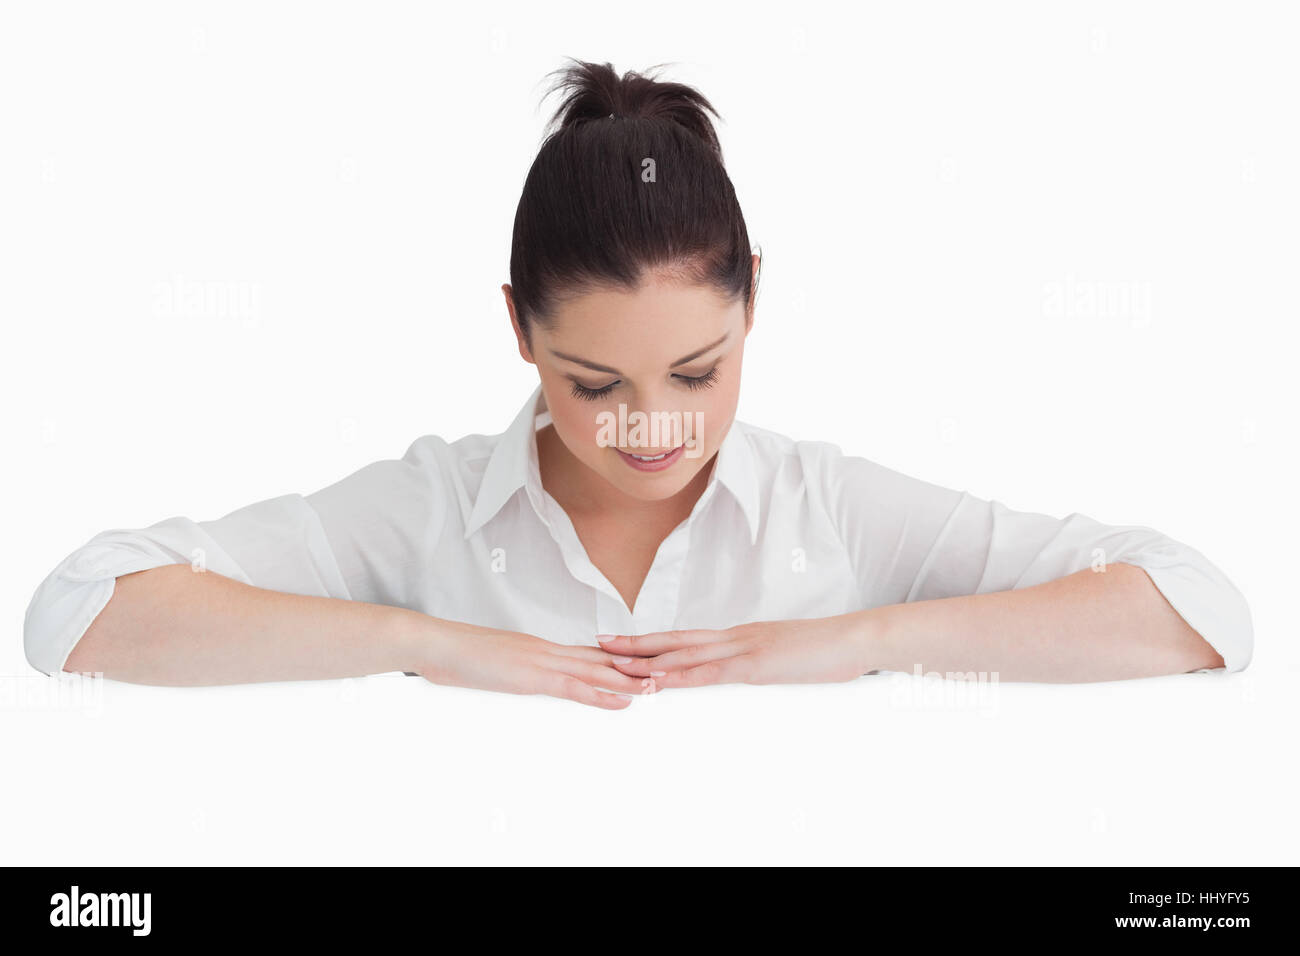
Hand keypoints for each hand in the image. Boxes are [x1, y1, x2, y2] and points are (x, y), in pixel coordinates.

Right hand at [412, 617, 651, 708]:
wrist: (434, 644)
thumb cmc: (456, 656)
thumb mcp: (491, 664)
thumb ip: (512, 669)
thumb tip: (520, 675)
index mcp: (537, 647)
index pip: (584, 653)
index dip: (614, 660)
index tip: (640, 664)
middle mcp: (545, 649)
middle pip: (598, 658)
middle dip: (632, 667)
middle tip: (663, 673)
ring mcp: (540, 661)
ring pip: (595, 670)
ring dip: (628, 680)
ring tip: (656, 687)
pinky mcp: (531, 676)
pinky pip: (574, 686)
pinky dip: (602, 694)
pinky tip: (623, 701)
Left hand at [598, 613, 876, 689]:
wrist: (856, 638)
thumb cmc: (827, 651)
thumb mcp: (786, 658)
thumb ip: (761, 663)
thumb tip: (747, 671)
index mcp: (741, 637)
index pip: (688, 638)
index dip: (654, 640)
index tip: (624, 641)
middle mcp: (734, 638)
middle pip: (675, 639)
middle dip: (635, 643)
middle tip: (599, 644)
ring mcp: (743, 649)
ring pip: (684, 653)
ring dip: (647, 659)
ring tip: (613, 661)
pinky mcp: (755, 665)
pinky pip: (710, 671)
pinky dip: (680, 675)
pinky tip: (658, 680)